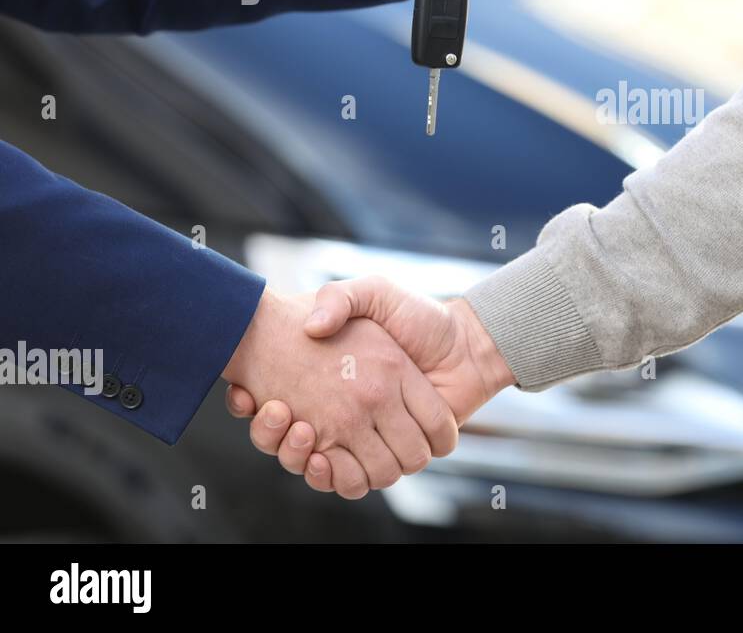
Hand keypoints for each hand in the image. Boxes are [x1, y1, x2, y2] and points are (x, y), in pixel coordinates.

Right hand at [221, 287, 457, 499]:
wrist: (466, 343)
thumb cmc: (419, 316)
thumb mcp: (374, 292)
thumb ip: (341, 297)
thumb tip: (311, 326)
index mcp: (331, 379)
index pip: (278, 405)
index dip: (259, 406)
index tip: (247, 392)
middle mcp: (344, 412)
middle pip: (291, 441)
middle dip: (275, 435)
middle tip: (275, 410)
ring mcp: (363, 436)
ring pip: (314, 466)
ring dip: (297, 455)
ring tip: (300, 428)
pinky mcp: (385, 454)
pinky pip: (347, 480)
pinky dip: (329, 476)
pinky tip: (321, 455)